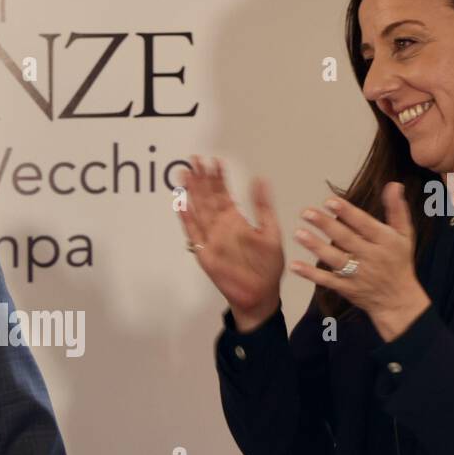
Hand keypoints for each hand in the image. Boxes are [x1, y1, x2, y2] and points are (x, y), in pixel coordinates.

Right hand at [177, 156, 284, 331]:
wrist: (260, 295)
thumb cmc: (268, 268)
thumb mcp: (271, 234)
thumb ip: (264, 208)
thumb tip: (261, 180)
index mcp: (237, 221)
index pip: (225, 194)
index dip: (219, 178)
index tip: (214, 161)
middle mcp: (221, 227)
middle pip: (208, 198)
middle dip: (201, 179)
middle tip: (195, 159)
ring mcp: (212, 239)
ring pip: (199, 211)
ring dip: (192, 193)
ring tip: (185, 174)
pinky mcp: (205, 253)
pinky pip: (194, 234)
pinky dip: (187, 220)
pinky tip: (182, 204)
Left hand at [290, 181, 429, 340]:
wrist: (398, 300)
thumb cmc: (399, 262)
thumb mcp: (404, 235)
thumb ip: (397, 210)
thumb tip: (394, 185)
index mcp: (384, 241)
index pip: (364, 224)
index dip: (347, 212)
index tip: (330, 201)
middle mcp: (371, 257)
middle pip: (346, 239)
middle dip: (325, 225)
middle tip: (306, 212)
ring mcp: (358, 274)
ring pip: (335, 259)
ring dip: (316, 246)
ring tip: (298, 233)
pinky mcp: (347, 288)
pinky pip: (327, 280)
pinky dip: (311, 274)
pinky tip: (295, 265)